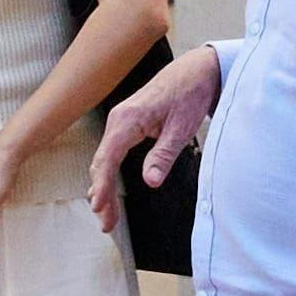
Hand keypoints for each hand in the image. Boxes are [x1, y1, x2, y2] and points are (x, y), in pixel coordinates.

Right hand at [91, 50, 217, 232]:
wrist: (196, 70)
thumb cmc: (190, 94)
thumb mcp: (182, 127)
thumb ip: (164, 155)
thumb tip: (150, 182)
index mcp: (127, 119)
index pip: (108, 158)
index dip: (103, 186)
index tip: (100, 207)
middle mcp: (118, 119)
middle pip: (102, 163)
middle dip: (101, 194)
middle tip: (106, 224)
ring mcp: (120, 121)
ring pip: (104, 159)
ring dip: (104, 187)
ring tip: (107, 216)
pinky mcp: (127, 124)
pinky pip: (111, 152)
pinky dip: (108, 173)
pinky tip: (107, 190)